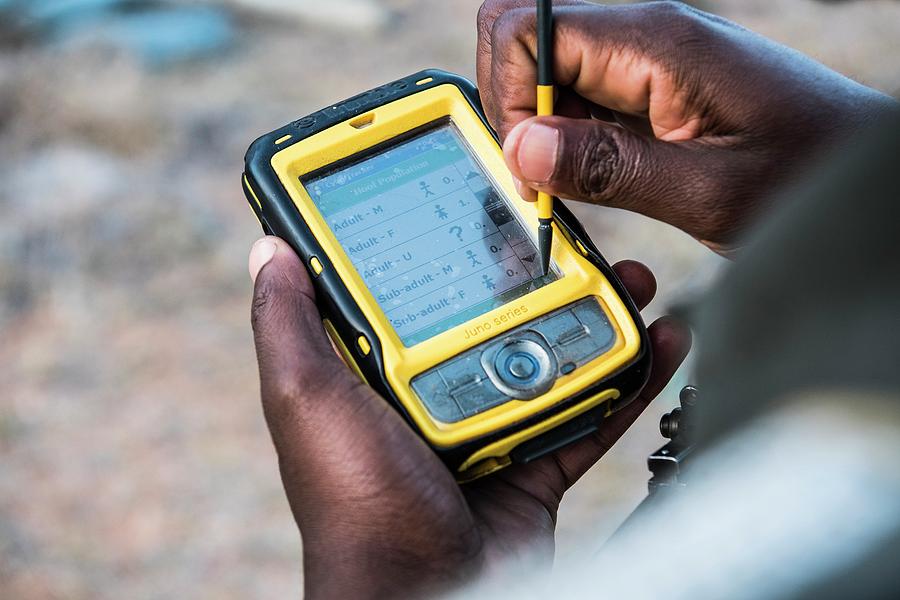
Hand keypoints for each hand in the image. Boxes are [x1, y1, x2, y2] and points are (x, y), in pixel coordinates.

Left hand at [248, 237, 690, 597]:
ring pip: (549, 351)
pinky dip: (627, 379)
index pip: (407, 283)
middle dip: (535, 267)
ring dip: (594, 312)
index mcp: (376, 367)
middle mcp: (432, 386)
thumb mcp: (308, 402)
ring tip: (631, 273)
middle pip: (491, 308)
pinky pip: (589, 409)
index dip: (436, 236)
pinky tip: (662, 338)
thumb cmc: (357, 503)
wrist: (427, 597)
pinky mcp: (535, 458)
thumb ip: (290, 328)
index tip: (471, 186)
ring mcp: (488, 420)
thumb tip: (270, 249)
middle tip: (571, 227)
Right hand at [477, 0, 896, 252]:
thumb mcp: (705, 189)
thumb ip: (608, 168)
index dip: (509, 101)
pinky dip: (569, 142)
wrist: (856, 169)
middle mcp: (640, 40)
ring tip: (575, 187)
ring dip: (541, 133)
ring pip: (546, 75)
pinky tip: (596, 178)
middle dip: (513, 112)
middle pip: (524, 43)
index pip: (525, 32)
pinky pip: (580, 100)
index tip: (531, 168)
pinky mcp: (648, 90)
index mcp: (652, 43)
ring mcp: (643, 62)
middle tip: (542, 177)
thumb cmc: (804, 173)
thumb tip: (522, 149)